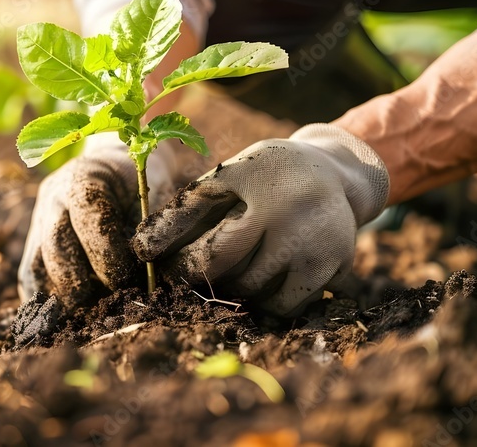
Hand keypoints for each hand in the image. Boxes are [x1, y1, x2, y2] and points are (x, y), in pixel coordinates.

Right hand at [18, 134, 178, 306]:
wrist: (116, 160)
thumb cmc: (142, 180)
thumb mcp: (150, 193)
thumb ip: (146, 230)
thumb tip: (145, 275)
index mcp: (86, 176)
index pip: (89, 217)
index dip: (106, 253)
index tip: (125, 278)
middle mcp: (55, 194)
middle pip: (55, 244)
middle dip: (79, 282)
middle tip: (103, 306)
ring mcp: (40, 216)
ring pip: (36, 263)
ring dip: (58, 297)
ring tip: (80, 320)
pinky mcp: (35, 236)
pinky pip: (30, 272)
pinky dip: (42, 298)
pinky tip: (56, 321)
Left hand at [132, 124, 388, 315]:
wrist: (334, 172)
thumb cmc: (263, 175)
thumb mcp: (225, 178)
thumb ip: (184, 212)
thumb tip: (140, 251)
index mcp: (261, 193)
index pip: (213, 252)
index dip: (181, 268)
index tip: (157, 270)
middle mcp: (295, 221)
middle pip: (234, 278)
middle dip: (203, 280)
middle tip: (186, 275)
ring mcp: (320, 247)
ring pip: (257, 295)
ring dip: (234, 290)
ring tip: (226, 271)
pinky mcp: (337, 267)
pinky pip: (286, 306)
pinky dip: (266, 301)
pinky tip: (259, 278)